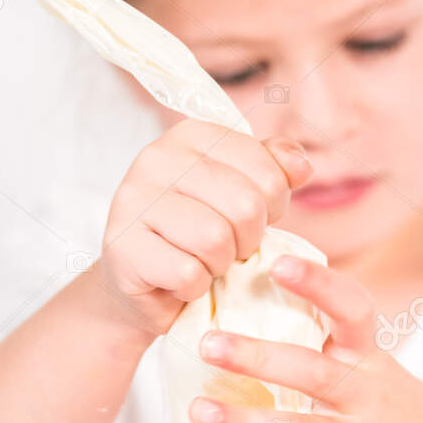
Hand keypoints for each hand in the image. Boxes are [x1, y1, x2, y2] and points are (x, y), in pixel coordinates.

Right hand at [95, 119, 312, 335]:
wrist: (144, 286)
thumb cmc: (198, 235)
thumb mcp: (242, 194)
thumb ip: (274, 171)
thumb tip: (301, 165)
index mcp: (193, 135)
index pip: (269, 171)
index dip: (273, 207)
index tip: (248, 217)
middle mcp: (157, 157)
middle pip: (245, 206)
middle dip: (248, 240)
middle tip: (227, 247)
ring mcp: (133, 200)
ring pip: (215, 240)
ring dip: (220, 265)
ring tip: (202, 261)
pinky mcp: (122, 246)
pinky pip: (188, 273)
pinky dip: (195, 287)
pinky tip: (179, 280)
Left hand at [189, 254, 422, 422]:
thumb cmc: (408, 420)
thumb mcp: (380, 374)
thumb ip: (329, 353)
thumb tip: (254, 317)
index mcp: (370, 361)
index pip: (352, 311)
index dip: (319, 285)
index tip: (279, 263)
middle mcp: (366, 397)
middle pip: (311, 372)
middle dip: (257, 357)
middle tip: (208, 344)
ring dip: (245, 422)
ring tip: (199, 412)